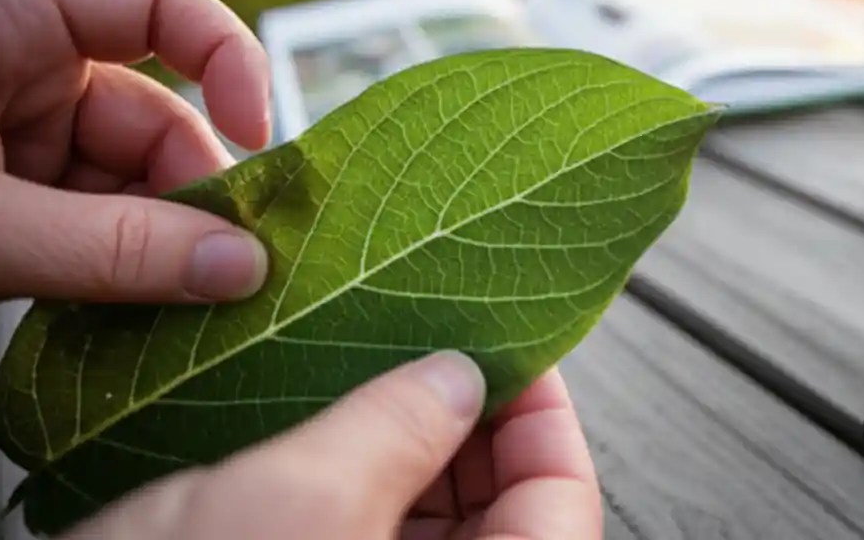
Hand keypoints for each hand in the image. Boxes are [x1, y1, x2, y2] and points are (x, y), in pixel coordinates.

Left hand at [0, 0, 269, 302]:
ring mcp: (14, 130)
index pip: (158, 3)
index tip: (257, 140)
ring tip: (164, 309)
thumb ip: (111, 247)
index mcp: (9, 17)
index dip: (226, 60)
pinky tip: (125, 309)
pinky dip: (115, 263)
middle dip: (188, 196)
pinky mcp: (10, 191)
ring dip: (153, 244)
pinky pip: (92, 217)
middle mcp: (22, 64)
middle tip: (217, 272)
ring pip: (130, 178)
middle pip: (155, 113)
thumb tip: (244, 269)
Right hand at [63, 354, 602, 538]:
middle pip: (501, 508)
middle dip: (468, 419)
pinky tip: (321, 426)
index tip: (513, 343)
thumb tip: (456, 378)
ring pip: (427, 521)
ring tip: (374, 372)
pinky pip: (360, 534)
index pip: (561, 499)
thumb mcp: (302, 507)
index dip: (543, 413)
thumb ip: (397, 431)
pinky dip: (351, 479)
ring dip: (407, 443)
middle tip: (435, 343)